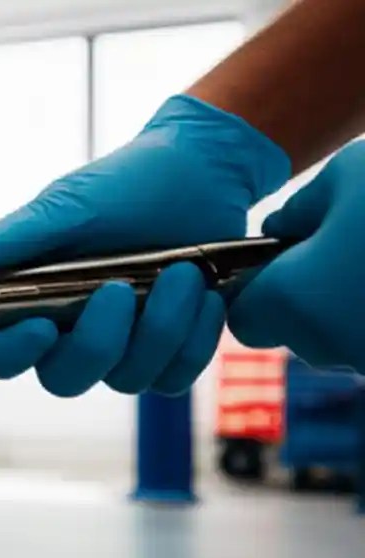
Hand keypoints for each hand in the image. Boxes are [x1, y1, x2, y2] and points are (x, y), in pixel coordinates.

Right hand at [0, 95, 288, 395]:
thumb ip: (15, 237)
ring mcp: (119, 349)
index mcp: (27, 300)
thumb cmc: (125, 185)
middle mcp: (66, 334)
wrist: (202, 173)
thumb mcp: (68, 205)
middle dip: (96, 343)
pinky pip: (174, 378)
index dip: (8, 352)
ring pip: (126, 380)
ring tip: (183, 274)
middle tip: (120, 290)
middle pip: (62, 380)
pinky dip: (193, 340)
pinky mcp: (167, 353)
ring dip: (159, 330)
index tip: (41, 324)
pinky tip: (205, 297)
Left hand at [230, 142, 364, 371]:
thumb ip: (296, 212)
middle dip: (302, 296)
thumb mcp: (346, 178)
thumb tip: (280, 232)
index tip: (278, 259)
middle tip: (331, 250)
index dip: (253, 288)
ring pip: (334, 338)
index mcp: (292, 299)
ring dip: (342, 306)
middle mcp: (325, 343)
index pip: (241, 314)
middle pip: (288, 330)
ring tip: (362, 257)